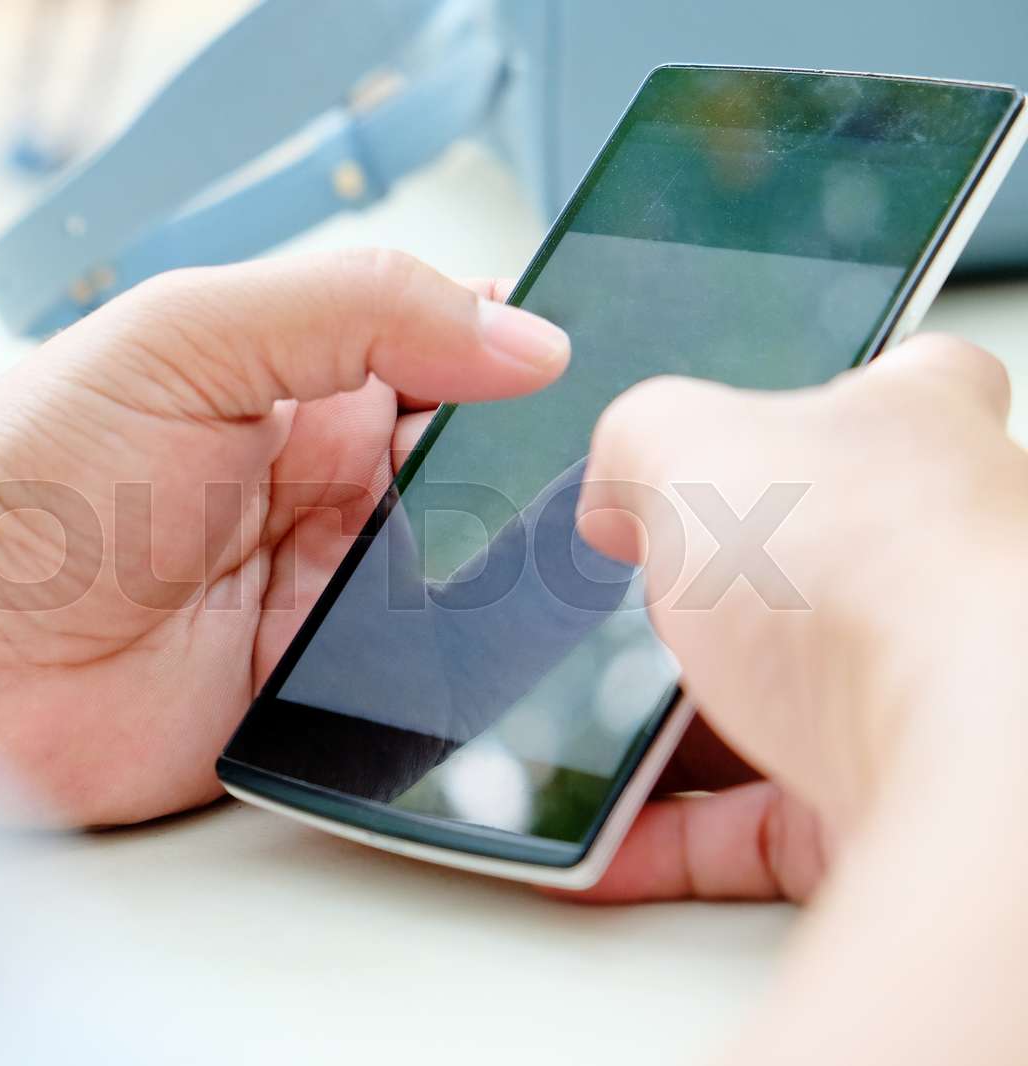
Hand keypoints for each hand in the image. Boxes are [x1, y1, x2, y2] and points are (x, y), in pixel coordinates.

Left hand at [0, 251, 569, 825]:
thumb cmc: (18, 478)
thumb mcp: (184, 338)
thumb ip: (352, 308)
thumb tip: (518, 334)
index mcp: (295, 387)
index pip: (450, 356)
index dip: (523, 360)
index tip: (595, 367)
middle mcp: (317, 492)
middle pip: (478, 478)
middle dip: (535, 480)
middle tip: (591, 485)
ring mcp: (316, 597)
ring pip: (465, 587)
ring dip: (507, 584)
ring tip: (562, 575)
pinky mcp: (307, 699)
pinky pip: (416, 689)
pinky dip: (460, 679)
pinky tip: (500, 668)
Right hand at [561, 333, 1027, 901]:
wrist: (976, 762)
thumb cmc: (874, 575)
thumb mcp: (689, 449)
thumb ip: (636, 444)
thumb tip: (617, 497)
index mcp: (918, 436)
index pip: (895, 386)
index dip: (810, 409)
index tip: (732, 449)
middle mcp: (945, 563)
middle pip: (813, 568)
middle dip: (704, 601)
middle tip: (629, 608)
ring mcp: (928, 690)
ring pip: (782, 708)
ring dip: (673, 735)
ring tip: (589, 746)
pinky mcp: (898, 801)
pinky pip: (766, 825)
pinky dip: (678, 837)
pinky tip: (608, 844)